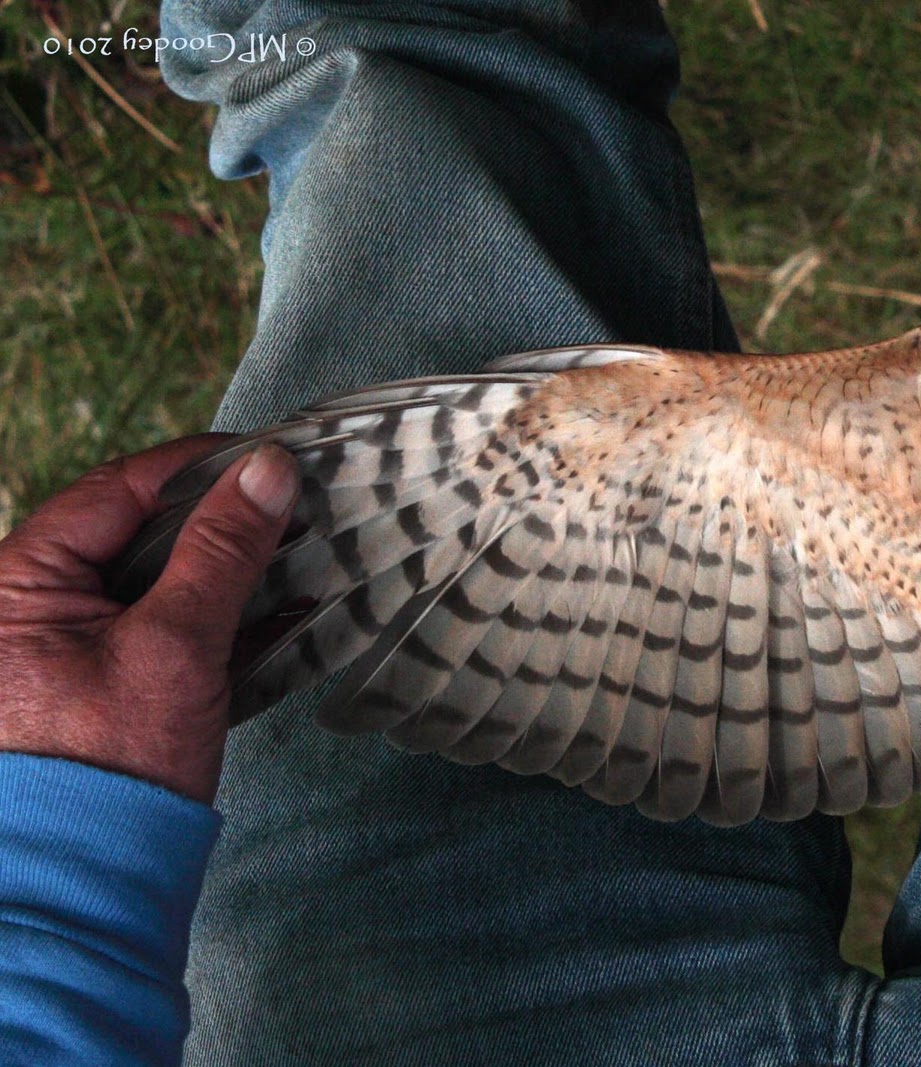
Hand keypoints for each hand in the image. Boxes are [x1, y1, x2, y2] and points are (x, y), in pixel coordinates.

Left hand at [0, 437, 297, 802]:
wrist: (87, 882)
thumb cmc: (112, 764)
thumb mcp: (174, 645)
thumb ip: (222, 552)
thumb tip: (266, 471)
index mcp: (19, 580)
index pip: (117, 488)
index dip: (200, 466)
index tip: (272, 456)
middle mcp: (31, 603)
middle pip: (138, 529)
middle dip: (222, 517)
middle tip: (296, 503)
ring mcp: (67, 645)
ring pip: (158, 577)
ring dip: (230, 566)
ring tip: (302, 551)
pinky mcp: (104, 684)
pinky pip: (165, 625)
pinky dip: (221, 614)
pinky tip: (283, 609)